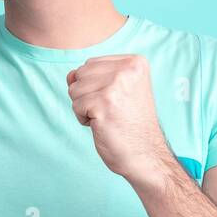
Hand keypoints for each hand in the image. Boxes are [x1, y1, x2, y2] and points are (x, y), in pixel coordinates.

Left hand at [66, 54, 173, 186]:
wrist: (146, 154)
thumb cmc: (130, 124)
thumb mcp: (119, 90)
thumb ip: (94, 76)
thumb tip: (70, 75)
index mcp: (135, 62)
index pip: (90, 64)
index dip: (94, 86)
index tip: (116, 101)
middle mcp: (127, 69)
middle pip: (80, 74)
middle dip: (87, 96)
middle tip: (111, 111)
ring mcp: (116, 85)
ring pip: (75, 90)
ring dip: (85, 108)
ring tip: (108, 117)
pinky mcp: (104, 103)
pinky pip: (76, 106)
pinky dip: (84, 119)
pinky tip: (103, 125)